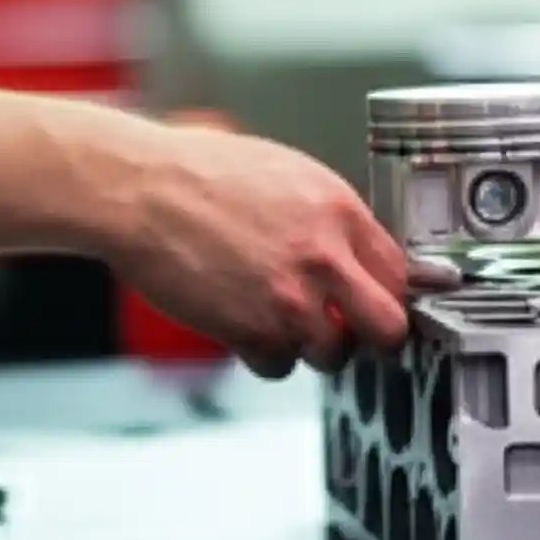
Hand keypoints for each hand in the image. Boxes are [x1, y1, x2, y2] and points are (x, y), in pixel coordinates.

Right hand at [110, 125, 407, 378]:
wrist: (138, 191)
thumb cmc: (200, 173)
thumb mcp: (287, 174)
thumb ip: (330, 218)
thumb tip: (357, 254)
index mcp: (338, 211)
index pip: (401, 273)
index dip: (391, 294)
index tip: (382, 303)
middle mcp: (323, 258)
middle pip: (389, 329)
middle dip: (376, 337)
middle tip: (356, 331)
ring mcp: (289, 300)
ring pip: (333, 355)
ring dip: (311, 346)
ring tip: (281, 318)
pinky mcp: (249, 331)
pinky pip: (279, 367)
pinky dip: (264, 354)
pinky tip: (244, 321)